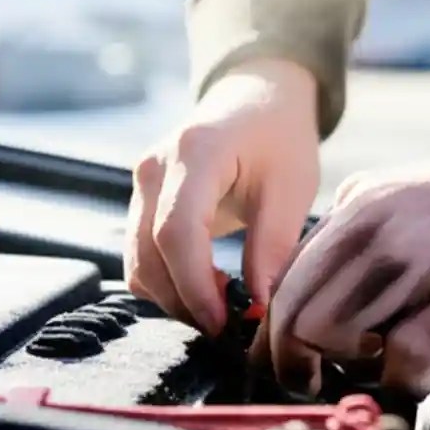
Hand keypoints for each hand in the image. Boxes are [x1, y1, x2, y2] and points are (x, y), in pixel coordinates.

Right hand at [124, 58, 320, 334]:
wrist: (253, 101)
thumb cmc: (278, 138)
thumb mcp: (292, 188)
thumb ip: (273, 247)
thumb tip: (258, 310)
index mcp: (193, 152)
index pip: (176, 231)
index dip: (196, 287)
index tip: (225, 324)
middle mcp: (153, 168)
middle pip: (149, 255)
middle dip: (187, 302)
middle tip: (232, 328)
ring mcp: (139, 185)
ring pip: (138, 265)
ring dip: (176, 298)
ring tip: (225, 309)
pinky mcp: (139, 203)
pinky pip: (139, 260)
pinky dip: (167, 286)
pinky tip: (207, 290)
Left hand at [252, 69, 429, 395]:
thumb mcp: (418, 205)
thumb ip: (367, 245)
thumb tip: (318, 317)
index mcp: (360, 204)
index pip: (287, 286)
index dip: (276, 343)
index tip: (291, 375)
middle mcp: (379, 221)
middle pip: (298, 318)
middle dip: (302, 369)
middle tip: (332, 388)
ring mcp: (424, 250)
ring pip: (338, 337)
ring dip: (356, 375)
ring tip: (392, 372)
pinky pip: (407, 354)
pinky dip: (407, 382)